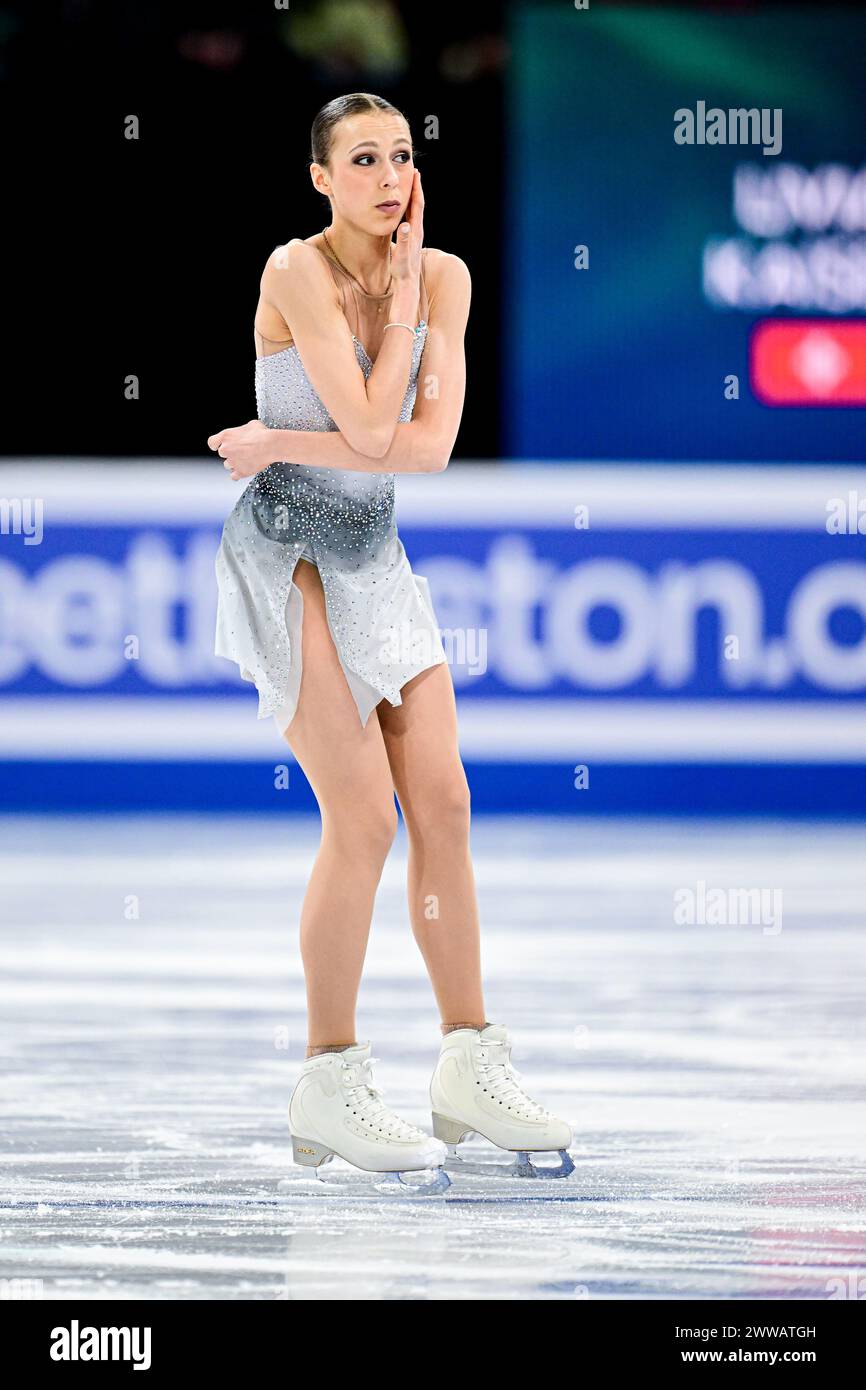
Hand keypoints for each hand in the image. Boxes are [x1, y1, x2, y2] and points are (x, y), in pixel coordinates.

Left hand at [207, 419, 274, 480]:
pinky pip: (234, 476)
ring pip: (228, 465)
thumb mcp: (250, 425)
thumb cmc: (262, 433)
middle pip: (222, 454)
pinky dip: (238, 474)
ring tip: (246, 459)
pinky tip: (244, 469)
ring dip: (234, 463)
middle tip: (241, 451)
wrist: (271, 445)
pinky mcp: (240, 472)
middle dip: (230, 453)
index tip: (219, 446)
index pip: (212, 442)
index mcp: (226, 436)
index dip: (216, 444)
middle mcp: (226, 449)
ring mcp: (232, 462)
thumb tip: (246, 432)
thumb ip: (243, 431)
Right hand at [390, 169, 422, 283]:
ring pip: (414, 211)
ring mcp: (415, 235)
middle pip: (418, 205)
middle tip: (413, 173)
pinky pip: (409, 219)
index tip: (415, 174)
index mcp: (416, 231)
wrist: (407, 284)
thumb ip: (404, 240)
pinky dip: (407, 209)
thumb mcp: (402, 255)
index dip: (416, 189)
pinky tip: (402, 208)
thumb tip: (404, 226)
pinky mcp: (411, 239)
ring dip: (412, 197)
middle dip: (416, 188)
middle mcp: (417, 231)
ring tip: (408, 186)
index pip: (417, 205)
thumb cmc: (403, 271)